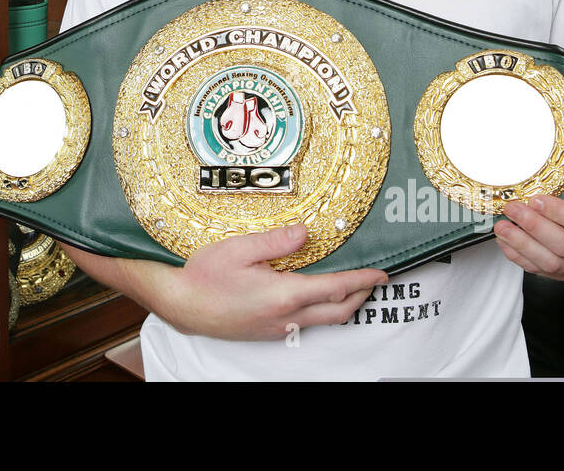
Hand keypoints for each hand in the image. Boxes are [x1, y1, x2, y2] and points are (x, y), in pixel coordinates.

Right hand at [159, 224, 386, 340]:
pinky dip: (320, 309)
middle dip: (361, 296)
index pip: (336, 287)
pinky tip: (314, 294)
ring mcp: (277, 328)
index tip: (381, 273)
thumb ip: (276, 241)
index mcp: (284, 295)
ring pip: (322, 320)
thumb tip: (306, 232)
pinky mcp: (268, 331)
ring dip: (342, 304)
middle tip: (375, 281)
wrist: (181, 304)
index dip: (362, 280)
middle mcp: (286, 317)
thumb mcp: (239, 249)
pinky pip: (304, 323)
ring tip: (351, 286)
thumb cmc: (204, 276)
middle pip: (338, 311)